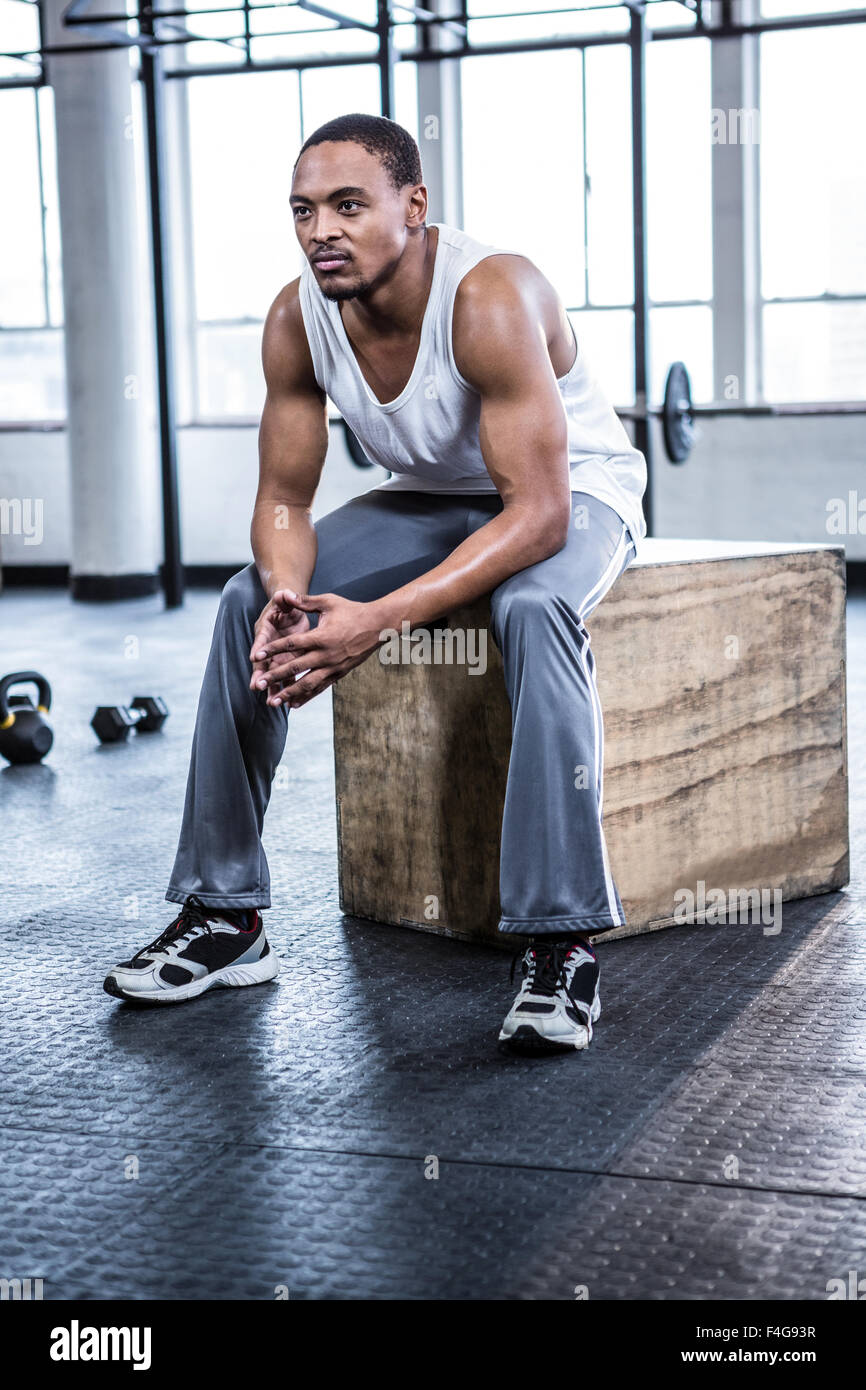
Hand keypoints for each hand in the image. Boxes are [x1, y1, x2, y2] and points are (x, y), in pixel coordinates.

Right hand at [249, 589, 310, 699]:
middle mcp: (268, 646)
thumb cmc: (286, 604)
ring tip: (272, 702)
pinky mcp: (287, 662)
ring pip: (273, 674)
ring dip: (272, 687)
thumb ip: (285, 598)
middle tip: (257, 686)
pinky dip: (287, 689)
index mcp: (265, 629)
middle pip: (262, 662)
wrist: (291, 611)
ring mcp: (277, 656)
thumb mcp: (285, 599)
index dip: (258, 648)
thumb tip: (285, 593)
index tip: (254, 657)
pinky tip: (288, 703)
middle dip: (260, 674)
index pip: (261, 639)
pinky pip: (286, 677)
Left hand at [251, 590, 388, 709]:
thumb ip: (305, 602)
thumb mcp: (328, 602)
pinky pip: (320, 688)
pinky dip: (306, 697)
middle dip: (275, 677)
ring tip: (273, 702)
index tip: (257, 656)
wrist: (379, 626)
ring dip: (289, 693)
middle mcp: (326, 655)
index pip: (292, 644)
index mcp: (321, 636)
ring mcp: (333, 667)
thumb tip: (286, 594)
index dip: (273, 650)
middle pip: (296, 667)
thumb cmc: (352, 611)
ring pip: (308, 683)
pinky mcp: (339, 674)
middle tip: (258, 684)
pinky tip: (293, 705)